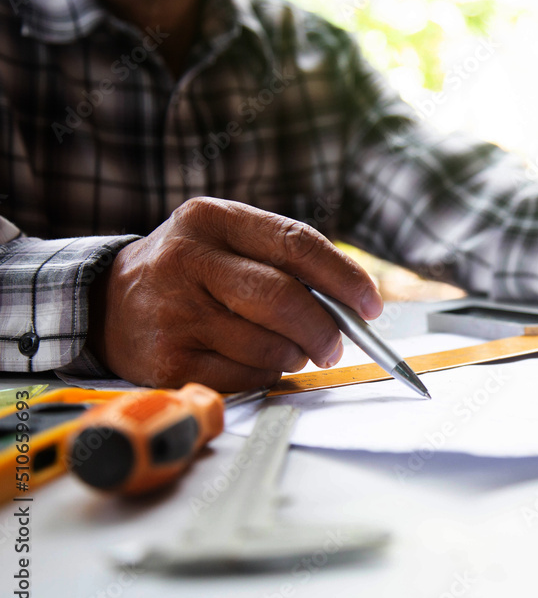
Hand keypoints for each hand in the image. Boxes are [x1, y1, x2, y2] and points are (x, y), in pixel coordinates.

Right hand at [87, 197, 382, 389]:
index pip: (296, 243)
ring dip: (293, 355)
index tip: (371, 303)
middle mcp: (187, 261)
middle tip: (336, 344)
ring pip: (269, 346)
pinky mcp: (168, 362)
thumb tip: (355, 304)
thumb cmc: (189, 272)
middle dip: (325, 329)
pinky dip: (265, 376)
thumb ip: (285, 261)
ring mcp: (173, 313)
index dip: (344, 277)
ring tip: (286, 349)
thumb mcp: (226, 241)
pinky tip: (253, 363)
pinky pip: (245, 378)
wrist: (107, 303)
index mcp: (211, 219)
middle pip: (284, 299)